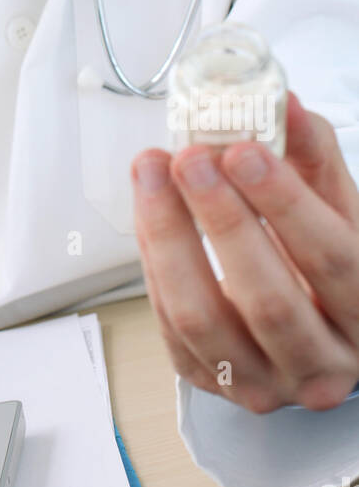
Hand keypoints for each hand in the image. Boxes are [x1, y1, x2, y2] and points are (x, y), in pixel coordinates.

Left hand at [131, 91, 358, 411]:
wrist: (309, 323)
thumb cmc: (326, 258)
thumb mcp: (336, 205)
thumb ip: (312, 153)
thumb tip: (282, 103)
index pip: (334, 261)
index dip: (286, 203)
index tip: (244, 149)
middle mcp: (321, 363)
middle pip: (268, 299)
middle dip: (222, 219)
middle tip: (191, 156)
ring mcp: (262, 383)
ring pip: (204, 319)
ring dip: (170, 236)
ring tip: (153, 172)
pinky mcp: (209, 381)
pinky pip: (169, 324)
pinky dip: (154, 259)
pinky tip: (150, 209)